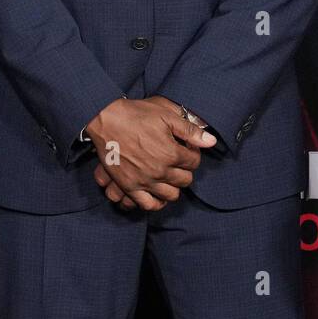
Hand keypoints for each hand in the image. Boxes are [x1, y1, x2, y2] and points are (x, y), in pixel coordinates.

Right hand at [86, 97, 214, 210]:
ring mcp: (145, 181)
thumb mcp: (166, 115)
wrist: (106, 119)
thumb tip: (211, 141)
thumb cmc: (136, 114)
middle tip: (178, 161)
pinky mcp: (130, 186)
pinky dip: (156, 202)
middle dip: (185, 170)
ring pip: (171, 195)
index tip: (186, 148)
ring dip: (174, 187)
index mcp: (171, 153)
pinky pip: (148, 204)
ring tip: (170, 177)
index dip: (193, 154)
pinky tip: (158, 194)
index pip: (194, 162)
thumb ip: (190, 130)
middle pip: (185, 180)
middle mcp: (160, 170)